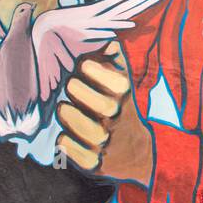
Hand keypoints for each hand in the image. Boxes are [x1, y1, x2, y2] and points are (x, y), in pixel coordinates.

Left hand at [56, 41, 153, 184]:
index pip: (86, 66)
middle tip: (77, 94)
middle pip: (72, 86)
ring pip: (65, 113)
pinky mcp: (92, 162)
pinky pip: (63, 143)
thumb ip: (118, 59)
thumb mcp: (126, 84)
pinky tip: (74, 137)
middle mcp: (113, 114)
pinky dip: (65, 140)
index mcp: (123, 90)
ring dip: (66, 112)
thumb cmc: (124, 110)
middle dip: (72, 88)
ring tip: (73, 113)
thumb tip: (109, 40)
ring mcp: (101, 139)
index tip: (87, 73)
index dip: (84, 68)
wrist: (140, 154)